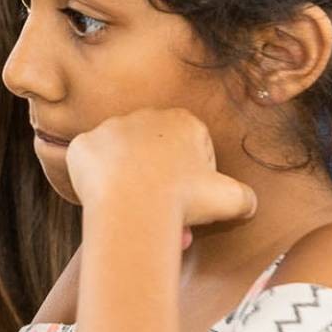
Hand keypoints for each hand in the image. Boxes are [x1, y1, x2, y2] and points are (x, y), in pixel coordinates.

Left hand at [64, 109, 255, 231]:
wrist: (134, 206)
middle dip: (160, 184)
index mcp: (183, 121)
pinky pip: (90, 166)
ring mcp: (110, 128)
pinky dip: (97, 184)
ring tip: (136, 213)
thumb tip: (249, 204)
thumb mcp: (232, 199)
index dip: (193, 179)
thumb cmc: (184, 200)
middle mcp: (145, 116)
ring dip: (130, 184)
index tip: (190, 202)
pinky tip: (107, 201)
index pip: (192, 149)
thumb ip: (245, 197)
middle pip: (155, 154)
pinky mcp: (83, 145)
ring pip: (123, 160)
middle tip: (162, 215)